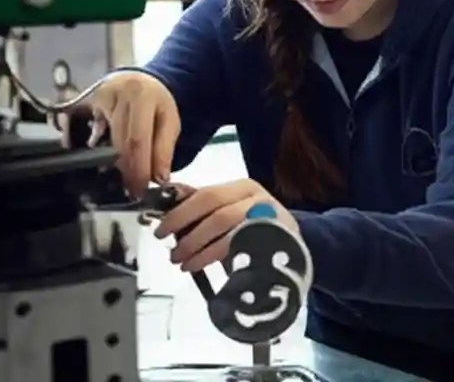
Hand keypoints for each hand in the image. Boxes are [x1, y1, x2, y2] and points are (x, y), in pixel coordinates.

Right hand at [83, 71, 179, 197]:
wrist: (138, 80)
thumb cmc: (156, 102)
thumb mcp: (169, 120)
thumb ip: (164, 149)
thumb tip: (159, 178)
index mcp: (142, 96)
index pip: (137, 139)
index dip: (138, 167)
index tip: (140, 188)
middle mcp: (115, 93)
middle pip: (117, 141)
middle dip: (125, 170)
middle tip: (131, 189)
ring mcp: (93, 98)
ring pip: (98, 140)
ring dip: (107, 163)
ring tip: (118, 179)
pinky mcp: (79, 102)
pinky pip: (74, 128)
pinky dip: (81, 146)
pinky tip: (91, 159)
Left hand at [155, 179, 298, 272]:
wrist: (293, 243)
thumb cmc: (253, 227)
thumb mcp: (229, 212)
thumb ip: (201, 208)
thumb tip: (164, 207)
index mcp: (242, 187)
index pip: (207, 194)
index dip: (180, 212)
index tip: (160, 229)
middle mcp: (257, 197)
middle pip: (216, 209)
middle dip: (188, 231)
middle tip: (171, 250)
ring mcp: (267, 216)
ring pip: (226, 226)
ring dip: (197, 247)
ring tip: (181, 261)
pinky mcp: (272, 237)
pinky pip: (237, 245)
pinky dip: (211, 256)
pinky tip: (197, 265)